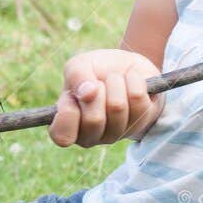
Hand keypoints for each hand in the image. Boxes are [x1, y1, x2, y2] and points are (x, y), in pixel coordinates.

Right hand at [49, 49, 164, 147]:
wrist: (127, 66)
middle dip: (97, 89)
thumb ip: (76, 76)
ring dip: (115, 82)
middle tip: (98, 82)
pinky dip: (133, 79)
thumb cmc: (96, 70)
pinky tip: (130, 80)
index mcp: (68, 127)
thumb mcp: (79, 65)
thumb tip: (87, 94)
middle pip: (94, 119)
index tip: (72, 95)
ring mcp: (116, 134)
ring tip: (115, 80)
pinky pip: (137, 98)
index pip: (62, 137)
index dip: (68, 113)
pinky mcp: (140, 124)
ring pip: (117, 107)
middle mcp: (91, 136)